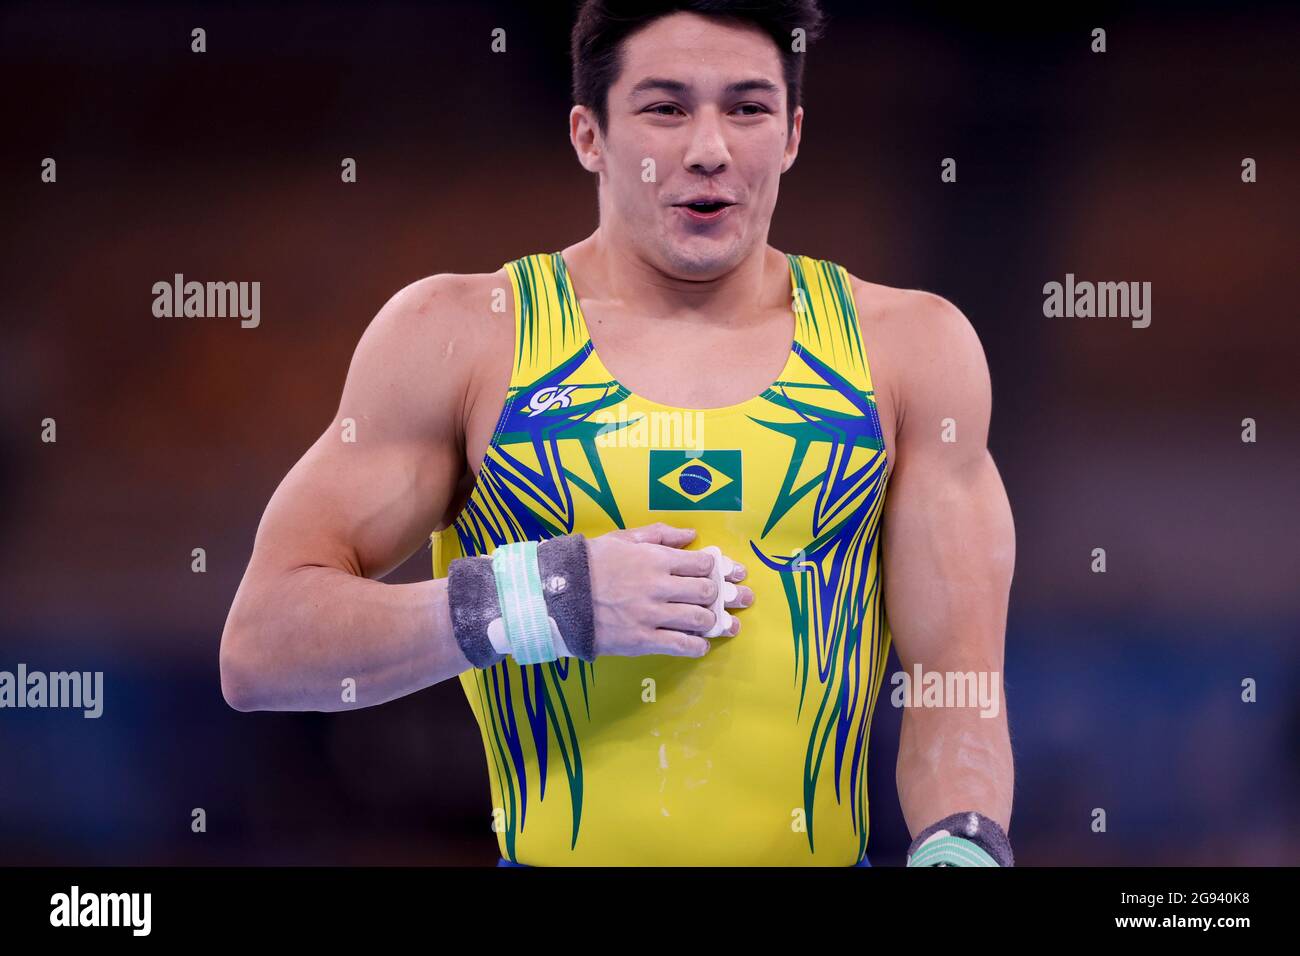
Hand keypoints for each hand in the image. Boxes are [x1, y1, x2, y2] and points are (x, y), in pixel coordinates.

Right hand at [585, 523, 751, 657]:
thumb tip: (691, 535)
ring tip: (720, 622)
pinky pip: (681, 645)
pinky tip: (702, 644)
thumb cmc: (589, 563)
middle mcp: (659, 586)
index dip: (719, 568)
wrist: (558, 595)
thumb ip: (660, 535)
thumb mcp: (623, 538)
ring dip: (715, 620)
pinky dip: (697, 645)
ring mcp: (652, 615)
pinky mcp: (643, 640)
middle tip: (735, 598)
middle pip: (706, 591)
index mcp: (655, 559)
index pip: (701, 563)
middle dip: (725, 595)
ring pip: (699, 618)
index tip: (726, 571)